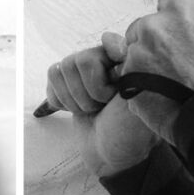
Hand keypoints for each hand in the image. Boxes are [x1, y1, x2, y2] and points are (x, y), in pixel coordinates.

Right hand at [44, 33, 158, 172]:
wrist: (112, 156)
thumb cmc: (131, 131)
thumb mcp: (140, 98)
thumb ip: (128, 65)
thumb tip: (108, 38)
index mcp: (127, 62)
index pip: (108, 43)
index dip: (107, 61)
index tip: (116, 80)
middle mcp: (106, 62)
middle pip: (79, 59)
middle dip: (89, 91)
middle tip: (103, 106)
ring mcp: (85, 73)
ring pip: (62, 68)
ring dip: (75, 98)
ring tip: (92, 110)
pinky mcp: (68, 84)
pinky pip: (52, 77)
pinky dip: (60, 98)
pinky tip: (75, 109)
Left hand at [121, 0, 193, 141]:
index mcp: (179, 8)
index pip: (170, 6)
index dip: (181, 25)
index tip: (191, 42)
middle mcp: (153, 25)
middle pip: (149, 26)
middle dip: (162, 40)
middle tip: (183, 64)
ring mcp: (137, 52)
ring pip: (138, 49)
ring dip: (151, 60)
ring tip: (175, 80)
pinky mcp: (128, 78)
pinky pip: (130, 74)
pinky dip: (143, 81)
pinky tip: (164, 92)